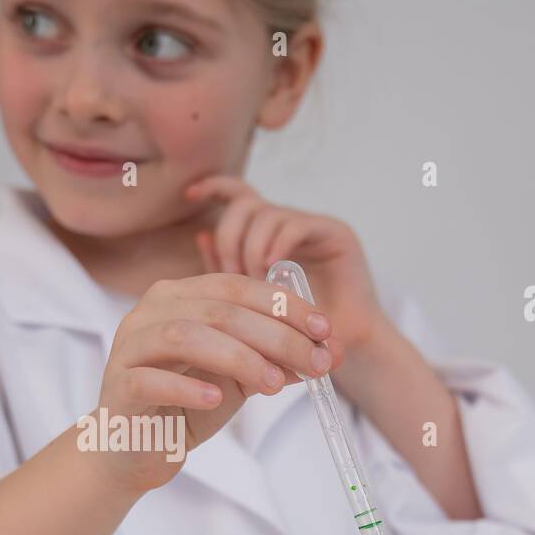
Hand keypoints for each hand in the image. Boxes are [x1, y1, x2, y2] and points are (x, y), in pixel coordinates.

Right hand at [89, 272, 344, 494]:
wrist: (134, 450)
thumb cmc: (184, 406)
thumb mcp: (239, 378)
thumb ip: (276, 359)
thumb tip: (329, 351)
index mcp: (179, 297)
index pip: (237, 287)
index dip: (284, 305)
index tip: (325, 330)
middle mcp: (149, 312)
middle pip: (218, 310)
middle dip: (274, 335)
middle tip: (312, 362)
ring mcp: (128, 347)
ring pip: (185, 336)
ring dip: (238, 358)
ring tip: (273, 384)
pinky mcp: (118, 387)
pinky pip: (151, 380)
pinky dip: (188, 388)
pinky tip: (215, 400)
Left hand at [185, 176, 386, 351]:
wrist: (344, 348)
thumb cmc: (295, 330)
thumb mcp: (248, 301)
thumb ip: (225, 270)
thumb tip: (202, 234)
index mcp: (265, 236)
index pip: (237, 194)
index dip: (213, 186)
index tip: (190, 194)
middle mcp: (287, 224)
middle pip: (244, 204)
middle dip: (229, 238)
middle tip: (232, 275)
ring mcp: (311, 226)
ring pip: (266, 215)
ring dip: (252, 250)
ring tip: (256, 282)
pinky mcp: (334, 233)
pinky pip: (295, 225)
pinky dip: (278, 246)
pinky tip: (273, 270)